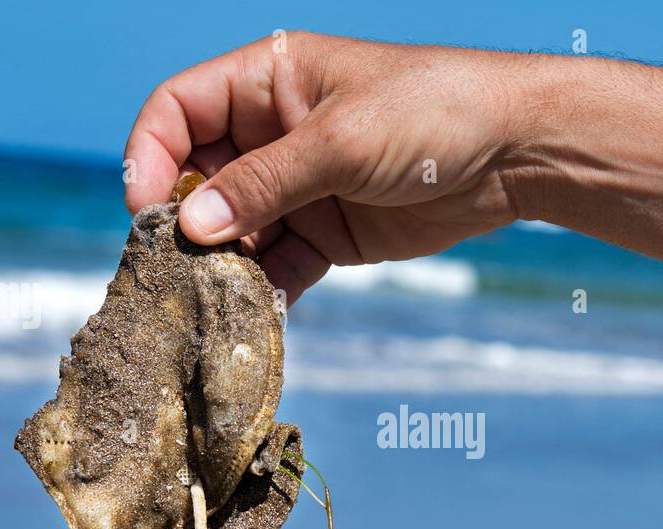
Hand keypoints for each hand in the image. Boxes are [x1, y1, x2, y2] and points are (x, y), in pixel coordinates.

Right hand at [124, 33, 531, 302]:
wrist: (514, 154)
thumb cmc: (431, 112)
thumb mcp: (339, 141)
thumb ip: (263, 184)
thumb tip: (191, 227)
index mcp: (266, 81)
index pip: (179, 110)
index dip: (152, 154)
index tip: (147, 209)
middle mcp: (272, 134)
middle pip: (198, 178)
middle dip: (185, 224)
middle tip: (178, 269)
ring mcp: (299, 189)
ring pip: (234, 232)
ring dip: (221, 266)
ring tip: (214, 300)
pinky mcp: (327, 235)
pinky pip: (277, 266)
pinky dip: (263, 290)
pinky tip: (256, 313)